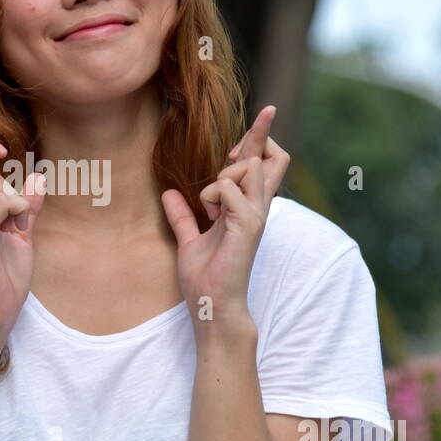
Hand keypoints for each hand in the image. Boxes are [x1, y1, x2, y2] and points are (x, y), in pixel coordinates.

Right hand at [0, 110, 45, 346]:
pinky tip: (18, 228)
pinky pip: (1, 204)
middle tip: (0, 144)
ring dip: (16, 196)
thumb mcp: (21, 236)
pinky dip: (18, 208)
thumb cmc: (3, 278)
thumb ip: (28, 208)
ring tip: (19, 224)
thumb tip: (37, 177)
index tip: (0, 145)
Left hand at [160, 105, 289, 327]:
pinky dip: (212, 194)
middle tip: (234, 147)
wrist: (212, 304)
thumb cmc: (206, 277)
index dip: (258, 140)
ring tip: (211, 203)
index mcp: (246, 208)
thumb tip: (168, 193)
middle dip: (257, 135)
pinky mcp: (248, 225)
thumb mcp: (189, 240)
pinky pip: (229, 187)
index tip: (236, 141)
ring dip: (224, 174)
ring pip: (250, 165)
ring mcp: (255, 215)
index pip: (264, 164)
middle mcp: (257, 208)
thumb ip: (183, 217)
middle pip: (272, 157)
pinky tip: (210, 216)